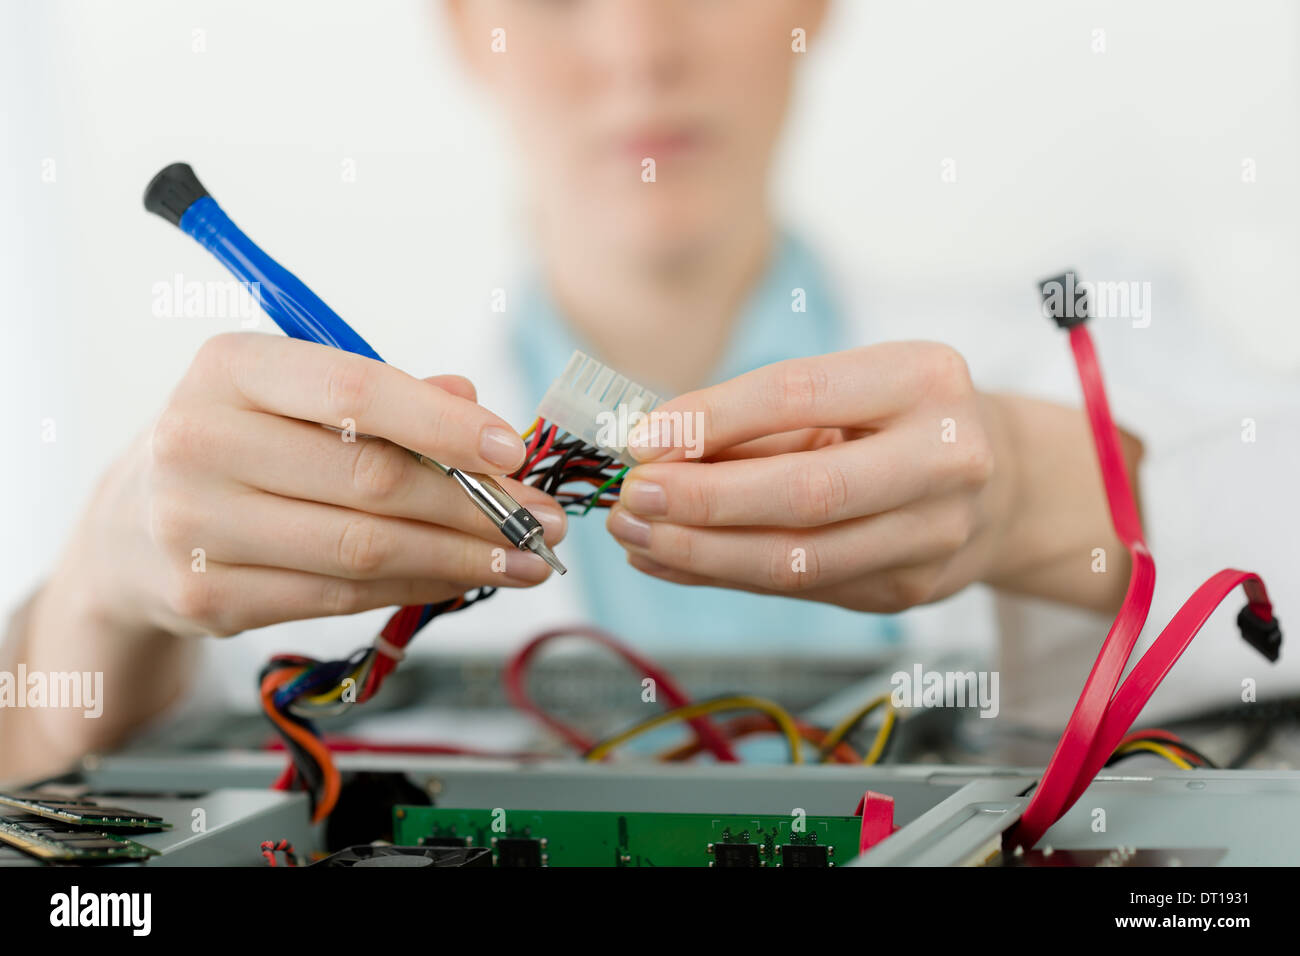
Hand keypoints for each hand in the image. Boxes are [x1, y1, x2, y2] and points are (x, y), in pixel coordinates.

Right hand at [60, 332, 566, 639]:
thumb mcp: (294, 397)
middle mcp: (198, 440)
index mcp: (229, 367)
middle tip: (543, 521)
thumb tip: (476, 406)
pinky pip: (337, 597)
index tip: (516, 451)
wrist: (130, 529)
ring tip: (525, 560)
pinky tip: (460, 579)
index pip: (354, 392)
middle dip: (476, 506)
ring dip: (460, 559)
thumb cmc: (241, 445)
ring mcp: (194, 526)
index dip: (445, 427)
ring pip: (361, 549)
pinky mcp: (206, 597)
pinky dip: (413, 586)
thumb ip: (387, 395)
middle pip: (370, 481)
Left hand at [605, 341, 1124, 613]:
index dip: (710, 419)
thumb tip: (649, 450)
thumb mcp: (845, 388)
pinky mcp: (910, 589)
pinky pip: (798, 589)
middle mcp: (946, 458)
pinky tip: (668, 558)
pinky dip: (721, 575)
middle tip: (630, 499)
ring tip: (634, 535)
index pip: (800, 394)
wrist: (997, 480)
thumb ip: (757, 418)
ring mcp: (935, 535)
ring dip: (700, 553)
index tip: (639, 438)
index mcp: (925, 379)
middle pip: (806, 493)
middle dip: (703, 502)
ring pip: (799, 560)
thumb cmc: (896, 419)